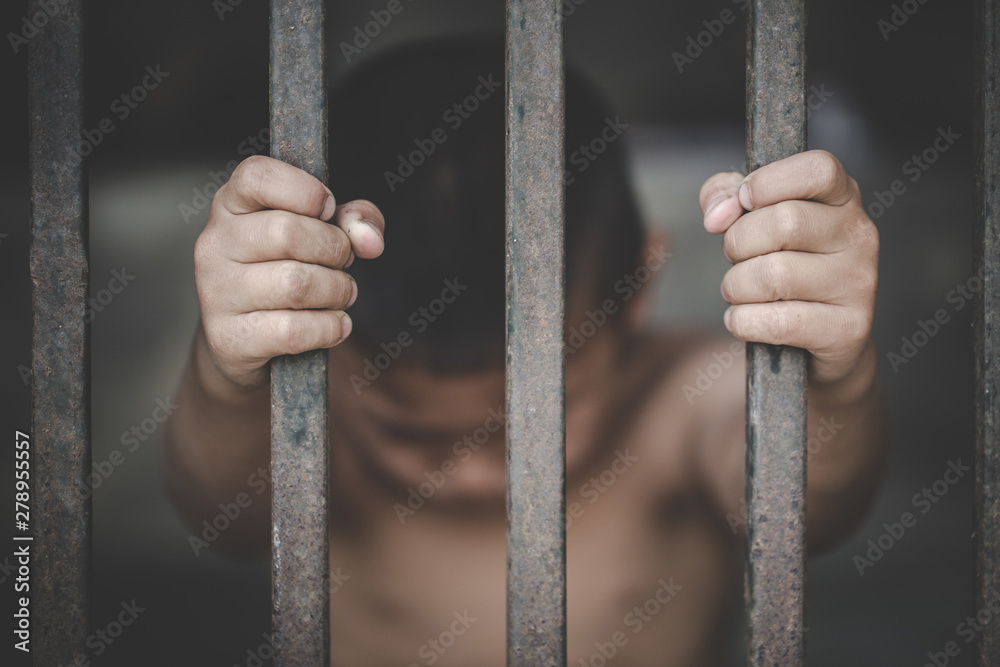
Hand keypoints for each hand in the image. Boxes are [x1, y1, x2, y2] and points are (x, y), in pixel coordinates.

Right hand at [194, 156, 384, 386]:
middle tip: (342, 262)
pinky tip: (335, 325)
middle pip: (288, 232)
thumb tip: (370, 238)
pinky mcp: (229, 338)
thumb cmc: (285, 274)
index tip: (328, 212)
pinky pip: (294, 330)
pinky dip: (329, 328)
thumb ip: (353, 221)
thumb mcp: (318, 234)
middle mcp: (215, 244)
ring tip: (340, 294)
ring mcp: (216, 292)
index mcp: (231, 206)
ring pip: (296, 284)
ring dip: (337, 291)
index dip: (306, 190)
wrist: (246, 342)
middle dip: (335, 249)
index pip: (257, 175)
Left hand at [699, 150, 878, 384]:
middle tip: (736, 257)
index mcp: (842, 198)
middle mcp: (859, 235)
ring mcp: (858, 283)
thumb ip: (726, 195)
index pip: (818, 169)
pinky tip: (743, 319)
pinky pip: (777, 321)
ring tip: (740, 291)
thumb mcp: (754, 217)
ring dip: (736, 286)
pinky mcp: (848, 328)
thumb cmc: (785, 264)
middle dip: (738, 242)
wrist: (826, 336)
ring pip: (773, 275)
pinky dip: (743, 321)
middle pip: (783, 223)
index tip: (744, 202)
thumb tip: (717, 214)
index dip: (768, 182)